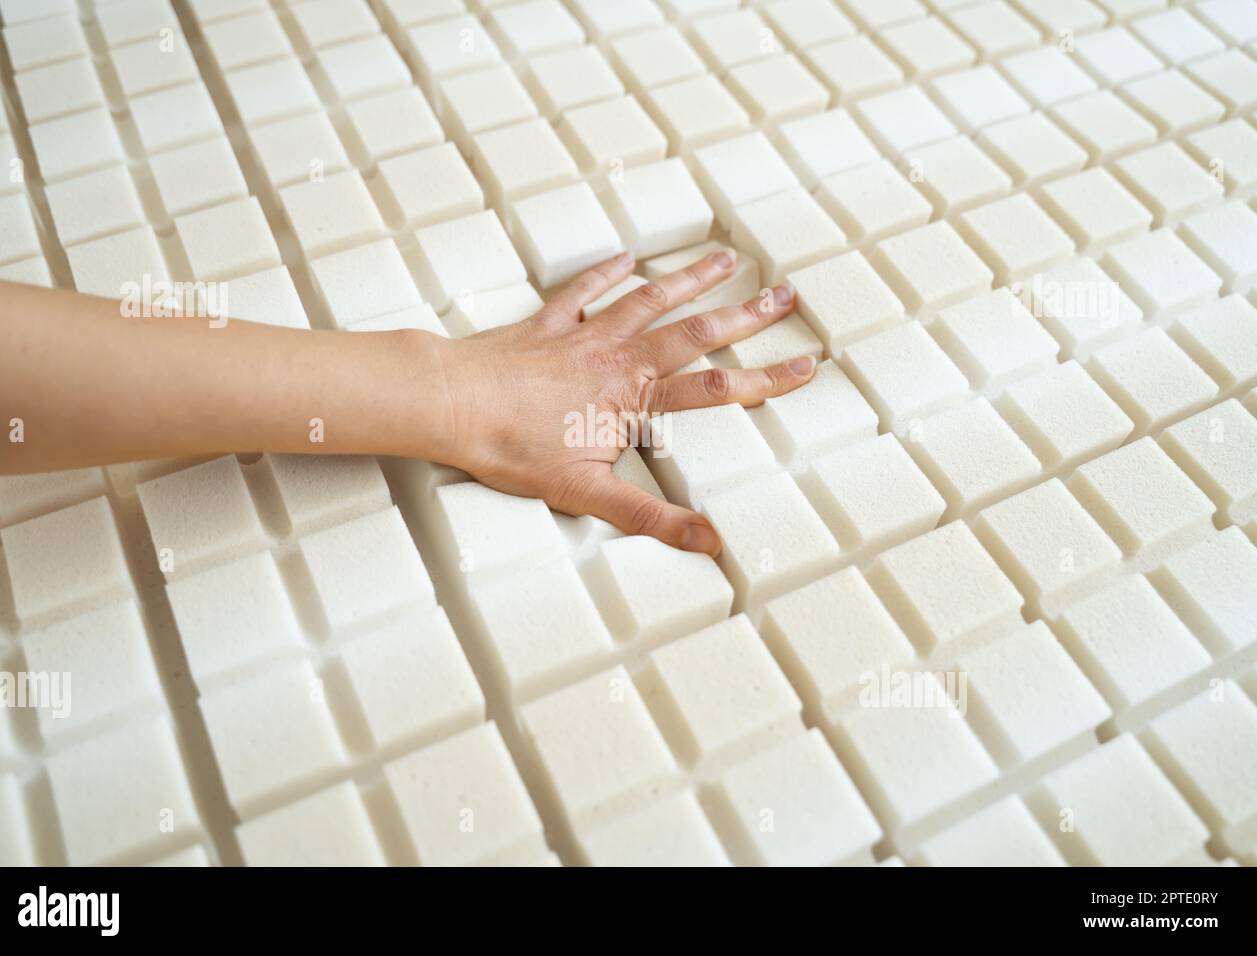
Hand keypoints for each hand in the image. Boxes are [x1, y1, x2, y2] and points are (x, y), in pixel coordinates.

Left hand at [421, 250, 816, 554]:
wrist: (451, 404)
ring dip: (690, 279)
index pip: (716, 389)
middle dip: (745, 315)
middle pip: (695, 331)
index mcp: (634, 399)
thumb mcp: (585, 494)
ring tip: (725, 258)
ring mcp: (583, 335)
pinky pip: (583, 290)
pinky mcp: (546, 324)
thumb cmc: (512, 449)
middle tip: (785, 295)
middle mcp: (618, 357)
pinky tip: (626, 256)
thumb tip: (706, 541)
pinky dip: (606, 272)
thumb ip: (649, 517)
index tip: (806, 367)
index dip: (765, 380)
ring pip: (649, 299)